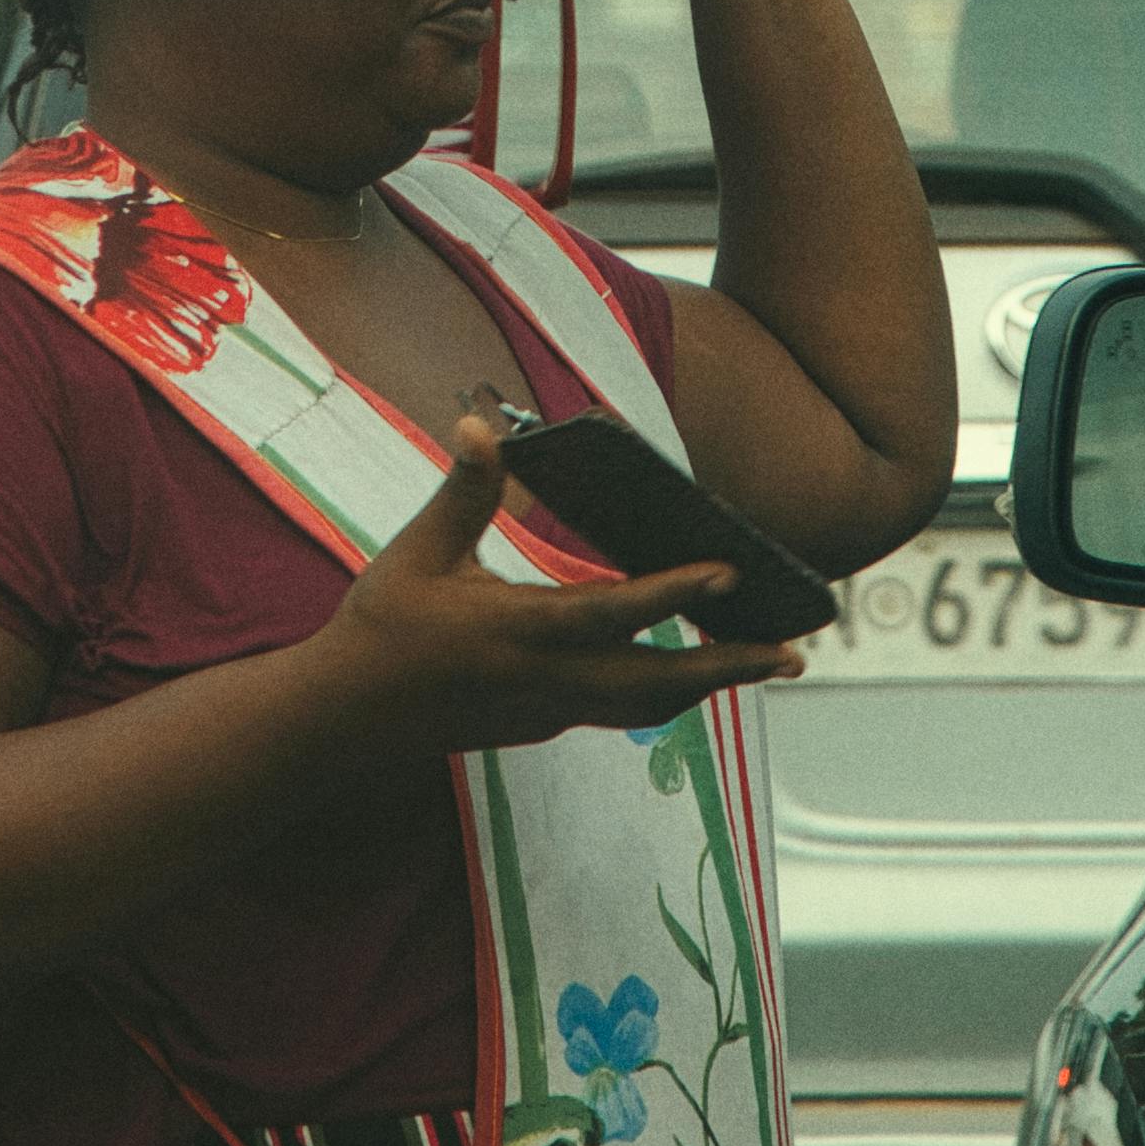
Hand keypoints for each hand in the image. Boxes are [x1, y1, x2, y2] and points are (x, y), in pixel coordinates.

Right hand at [311, 411, 804, 760]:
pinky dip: (666, 690)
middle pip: (660, 684)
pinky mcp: (544, 724)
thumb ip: (463, 490)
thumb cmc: (383, 628)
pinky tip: (687, 670)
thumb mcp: (419, 552)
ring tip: (766, 663)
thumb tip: (479, 421)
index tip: (728, 571)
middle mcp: (547, 681)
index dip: (673, 593)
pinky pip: (622, 709)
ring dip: (711, 684)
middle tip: (796, 653)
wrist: (348, 720)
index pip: (611, 613)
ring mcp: (550, 711)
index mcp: (518, 632)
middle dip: (732, 668)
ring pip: (648, 705)